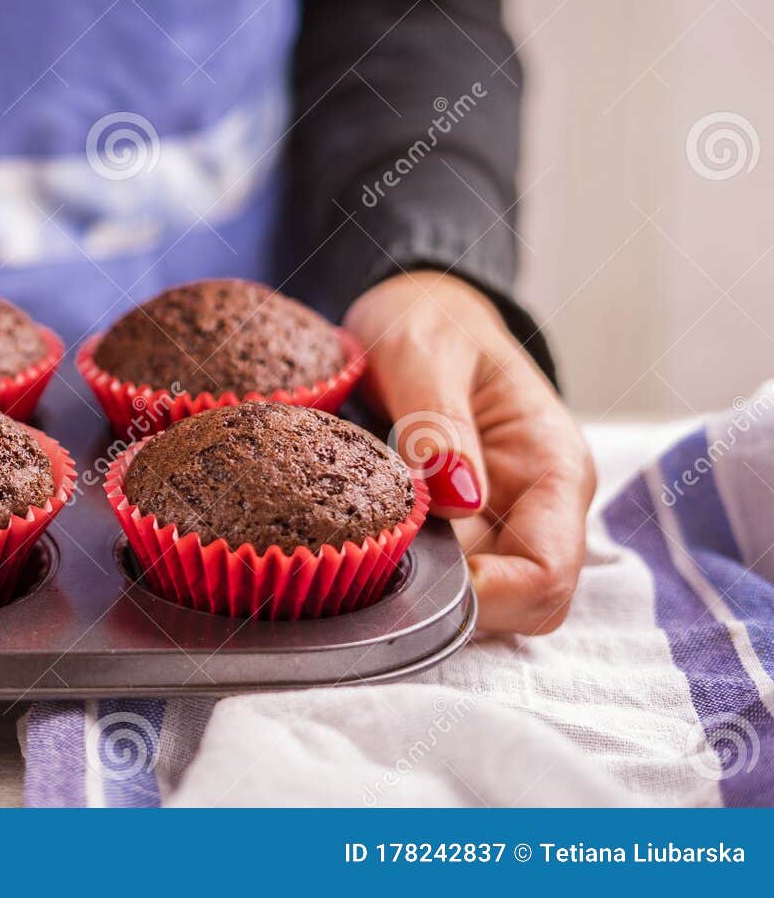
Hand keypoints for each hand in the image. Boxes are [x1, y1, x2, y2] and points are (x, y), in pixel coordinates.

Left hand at [343, 271, 595, 634]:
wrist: (418, 311)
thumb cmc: (429, 320)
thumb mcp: (423, 351)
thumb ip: (437, 422)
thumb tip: (458, 499)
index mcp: (552, 467)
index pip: (548, 573)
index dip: (487, 595)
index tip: (415, 573)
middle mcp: (537, 508)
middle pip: (517, 604)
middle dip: (449, 603)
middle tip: (373, 567)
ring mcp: (501, 521)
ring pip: (480, 601)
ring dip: (423, 593)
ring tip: (362, 554)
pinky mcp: (462, 527)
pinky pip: (445, 575)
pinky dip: (407, 576)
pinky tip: (365, 550)